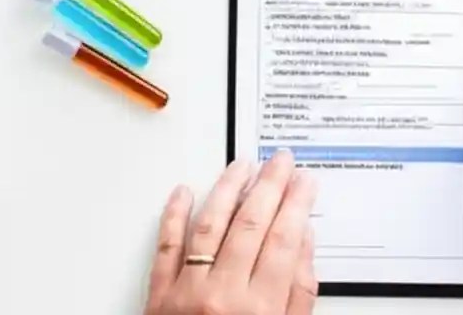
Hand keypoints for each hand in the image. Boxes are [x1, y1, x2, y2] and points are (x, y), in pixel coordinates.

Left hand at [145, 151, 318, 314]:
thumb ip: (298, 292)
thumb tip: (302, 242)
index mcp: (260, 309)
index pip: (283, 240)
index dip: (296, 204)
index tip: (304, 182)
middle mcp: (222, 296)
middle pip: (250, 224)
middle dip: (269, 185)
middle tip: (279, 162)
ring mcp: (187, 293)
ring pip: (210, 225)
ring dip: (227, 189)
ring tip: (241, 167)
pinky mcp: (159, 296)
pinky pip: (166, 247)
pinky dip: (174, 215)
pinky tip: (184, 193)